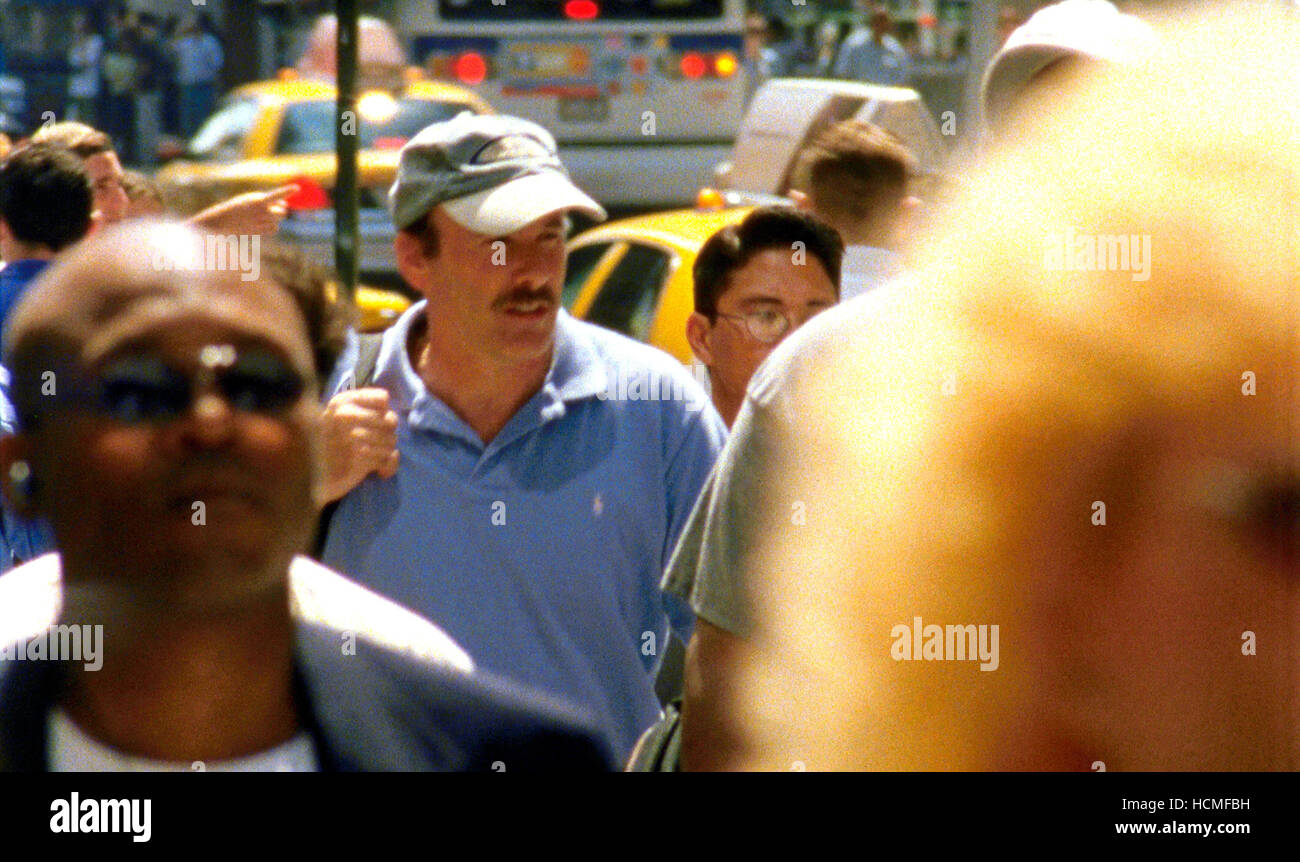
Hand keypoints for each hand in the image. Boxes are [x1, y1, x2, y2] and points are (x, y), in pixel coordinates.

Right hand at [189, 184, 297, 235]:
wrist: (223, 220)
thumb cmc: (239, 206)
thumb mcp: (252, 199)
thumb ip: (269, 200)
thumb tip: (286, 205)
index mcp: (259, 200)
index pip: (276, 194)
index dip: (287, 191)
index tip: (297, 188)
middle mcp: (262, 211)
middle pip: (283, 212)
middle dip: (280, 210)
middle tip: (271, 208)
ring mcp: (262, 222)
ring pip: (278, 220)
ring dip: (274, 218)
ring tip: (261, 215)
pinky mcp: (260, 231)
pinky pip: (274, 229)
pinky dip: (271, 227)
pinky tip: (261, 223)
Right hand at [321, 388, 398, 502]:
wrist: (309, 479)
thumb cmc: (326, 447)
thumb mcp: (339, 419)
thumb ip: (365, 412)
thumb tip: (391, 417)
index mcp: (341, 403)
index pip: (382, 398)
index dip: (383, 413)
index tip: (375, 424)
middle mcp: (346, 415)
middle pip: (391, 420)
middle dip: (388, 435)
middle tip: (377, 446)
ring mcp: (352, 436)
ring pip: (391, 439)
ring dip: (386, 451)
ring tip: (374, 458)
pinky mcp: (360, 459)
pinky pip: (389, 458)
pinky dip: (388, 466)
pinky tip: (379, 470)